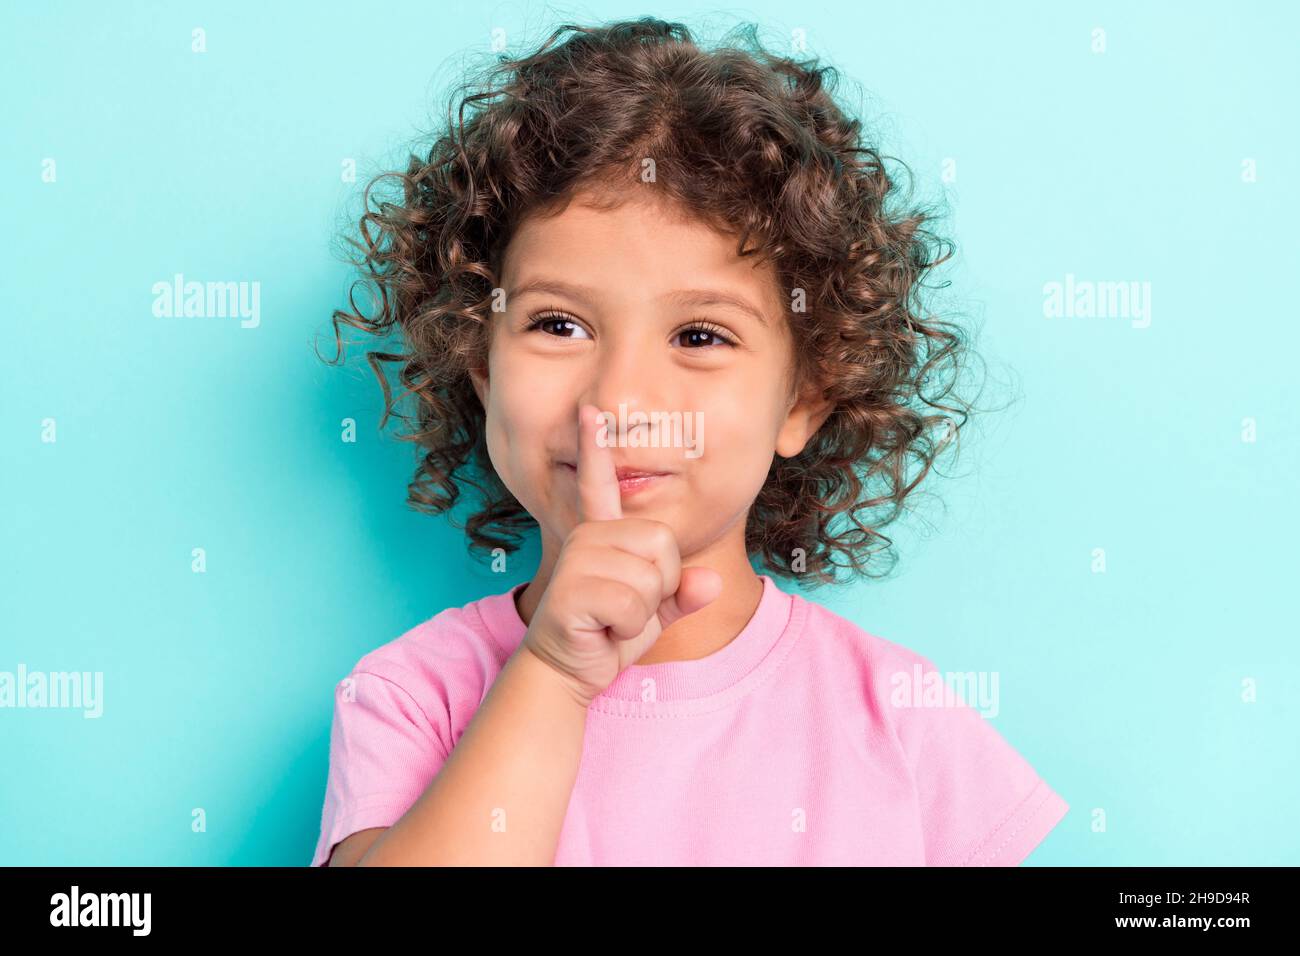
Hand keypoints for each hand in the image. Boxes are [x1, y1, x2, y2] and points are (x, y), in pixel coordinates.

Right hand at [521, 404, 722, 706]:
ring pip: (651, 577)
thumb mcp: (654, 610)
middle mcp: (588, 536)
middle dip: (660, 586)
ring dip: (642, 611)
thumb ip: (684, 592)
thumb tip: (711, 582)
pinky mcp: (571, 589)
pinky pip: (633, 605)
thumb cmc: (609, 633)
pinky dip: (628, 628)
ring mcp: (577, 559)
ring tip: (612, 618)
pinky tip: (603, 630)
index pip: (600, 483)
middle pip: (663, 544)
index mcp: (604, 532)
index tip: (589, 411)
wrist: (568, 671)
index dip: (595, 447)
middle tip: (626, 606)